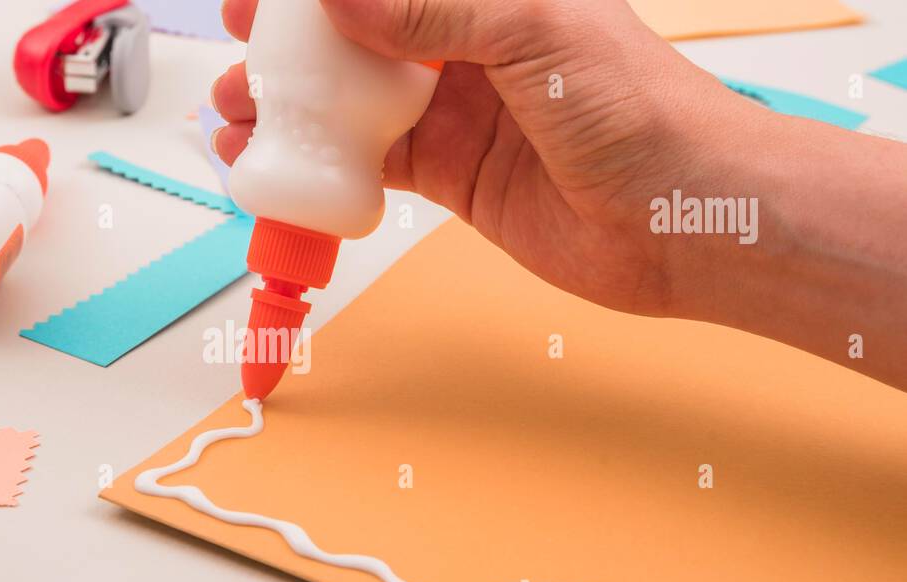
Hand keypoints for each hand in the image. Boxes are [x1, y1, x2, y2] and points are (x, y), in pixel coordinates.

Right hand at [213, 0, 757, 317]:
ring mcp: (458, 110)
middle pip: (363, 31)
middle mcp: (470, 43)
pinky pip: (370, 161)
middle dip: (295, 40)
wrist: (685, 220)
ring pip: (354, 97)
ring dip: (293, 105)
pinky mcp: (452, 174)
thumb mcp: (535, 32)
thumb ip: (434, 11)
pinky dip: (321, 164)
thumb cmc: (641, 111)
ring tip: (235, 116)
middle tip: (240, 48)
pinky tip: (277, 167)